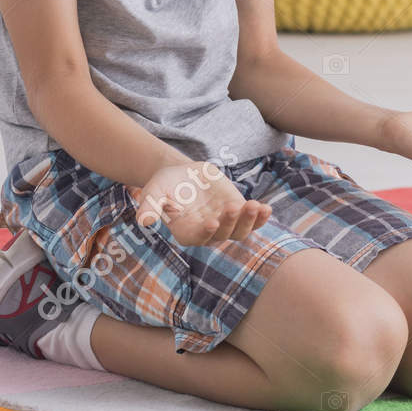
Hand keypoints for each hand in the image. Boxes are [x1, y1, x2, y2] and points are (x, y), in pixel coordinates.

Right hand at [130, 160, 271, 247]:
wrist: (184, 173)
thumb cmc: (165, 184)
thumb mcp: (154, 191)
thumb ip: (149, 206)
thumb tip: (144, 222)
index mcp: (186, 231)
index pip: (197, 238)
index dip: (205, 233)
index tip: (212, 222)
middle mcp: (207, 232)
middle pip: (223, 235)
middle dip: (230, 222)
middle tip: (234, 205)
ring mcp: (225, 223)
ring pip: (240, 230)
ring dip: (249, 220)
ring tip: (255, 206)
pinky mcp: (238, 211)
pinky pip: (253, 220)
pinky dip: (261, 217)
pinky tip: (267, 208)